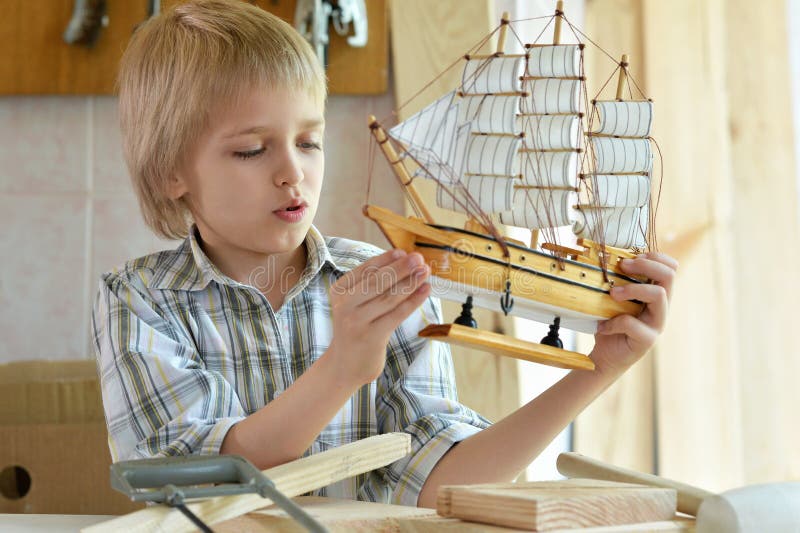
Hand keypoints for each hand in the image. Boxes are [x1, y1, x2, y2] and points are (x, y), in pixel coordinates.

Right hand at [327, 249, 430, 384]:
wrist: (344, 365)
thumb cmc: (356, 327)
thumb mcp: (355, 303)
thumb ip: (372, 284)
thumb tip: (403, 260)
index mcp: (340, 290)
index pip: (366, 269)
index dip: (386, 259)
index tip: (404, 252)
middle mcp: (345, 304)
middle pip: (378, 281)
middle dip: (401, 268)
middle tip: (419, 258)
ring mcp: (357, 321)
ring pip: (390, 297)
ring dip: (410, 282)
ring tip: (425, 272)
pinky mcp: (372, 336)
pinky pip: (397, 314)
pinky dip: (413, 301)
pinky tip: (425, 291)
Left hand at [589, 252, 677, 375]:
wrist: (605, 356)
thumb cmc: (610, 323)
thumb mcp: (613, 298)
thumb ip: (616, 281)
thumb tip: (602, 256)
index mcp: (656, 294)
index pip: (671, 267)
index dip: (654, 257)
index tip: (631, 257)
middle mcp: (662, 307)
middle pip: (669, 276)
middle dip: (645, 265)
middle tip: (623, 266)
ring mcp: (657, 324)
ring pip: (658, 295)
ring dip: (631, 289)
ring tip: (611, 294)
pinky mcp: (647, 340)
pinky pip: (632, 323)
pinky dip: (613, 322)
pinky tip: (602, 326)